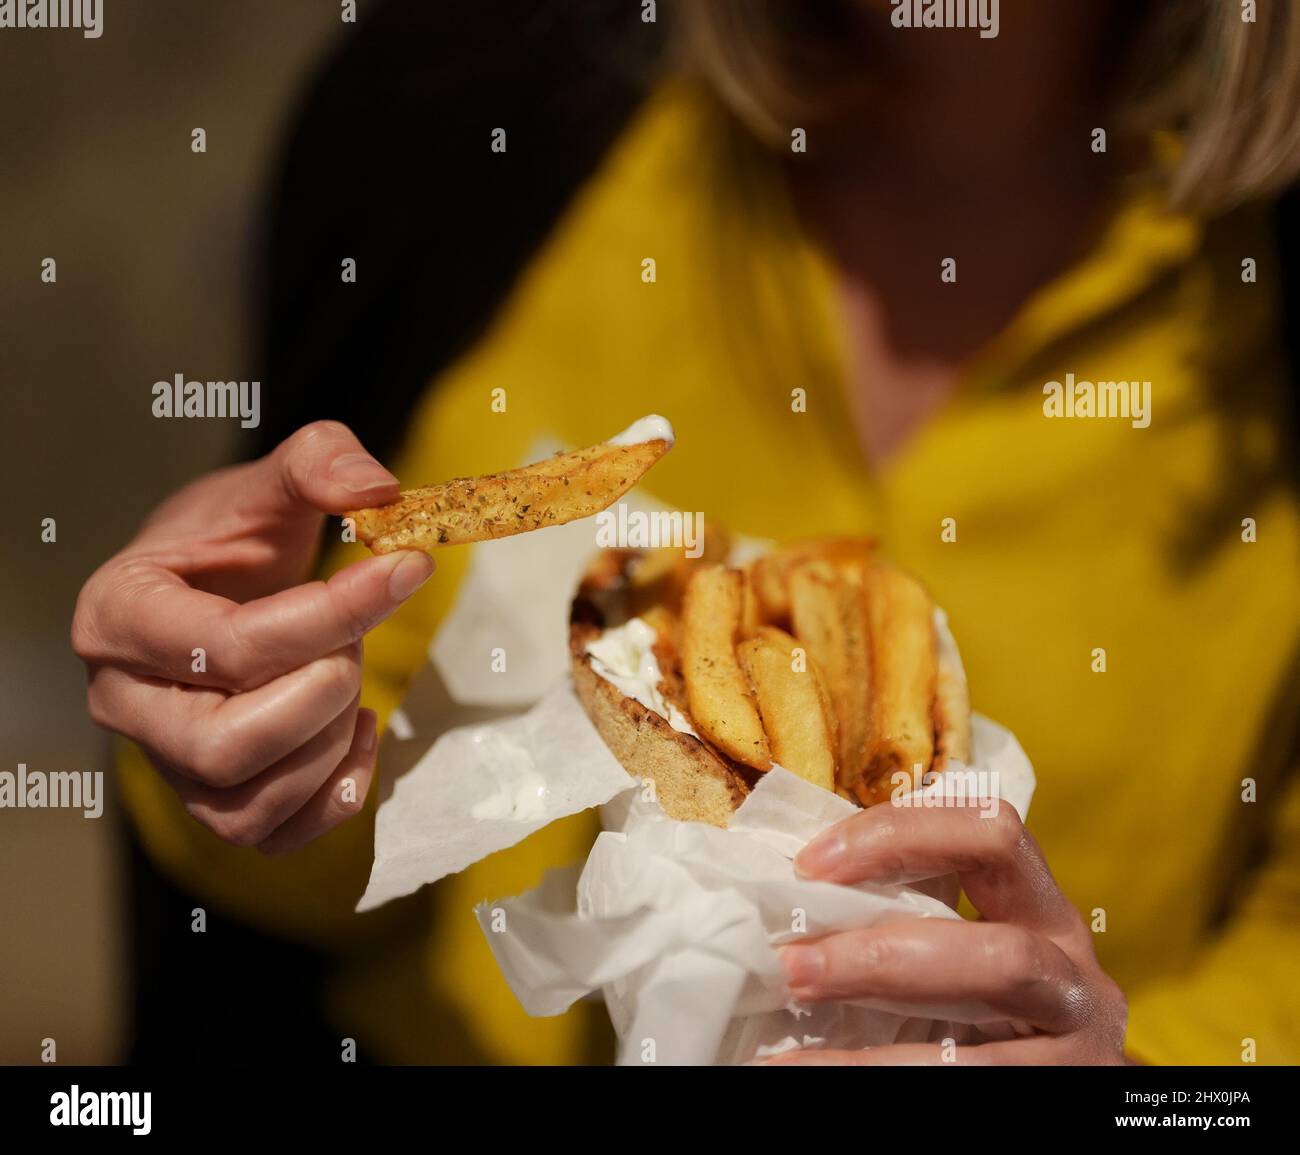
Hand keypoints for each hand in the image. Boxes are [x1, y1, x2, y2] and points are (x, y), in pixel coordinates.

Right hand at [72, 421, 432, 854]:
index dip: (333, 615)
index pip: (229, 646)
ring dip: (327, 743)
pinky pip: (273, 836)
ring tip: (349, 678)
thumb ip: (319, 461)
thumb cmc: (234, 539)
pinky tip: (360, 729)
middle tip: (353, 644)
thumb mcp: (269, 483)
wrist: (218, 586)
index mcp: (119, 615)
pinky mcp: (213, 800)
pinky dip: (335, 794)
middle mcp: (124, 701)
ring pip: (246, 804)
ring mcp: (165, 762)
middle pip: (224, 746)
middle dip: (319, 694)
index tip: (406, 569)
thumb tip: (378, 490)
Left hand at [772, 801, 1128, 1063]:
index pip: (991, 834)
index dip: (900, 834)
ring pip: (993, 1023)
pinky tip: (803, 1070)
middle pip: (1001, 950)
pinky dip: (873, 1071)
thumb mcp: (956, 962)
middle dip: (884, 955)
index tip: (810, 863)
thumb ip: (903, 922)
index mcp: (1041, 913)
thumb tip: (790, 903)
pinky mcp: (1065, 1091)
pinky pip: (966, 1079)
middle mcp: (1073, 973)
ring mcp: (1079, 1042)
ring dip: (884, 1015)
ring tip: (798, 1006)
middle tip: (793, 964)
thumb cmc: (975, 1022)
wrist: (1033, 1086)